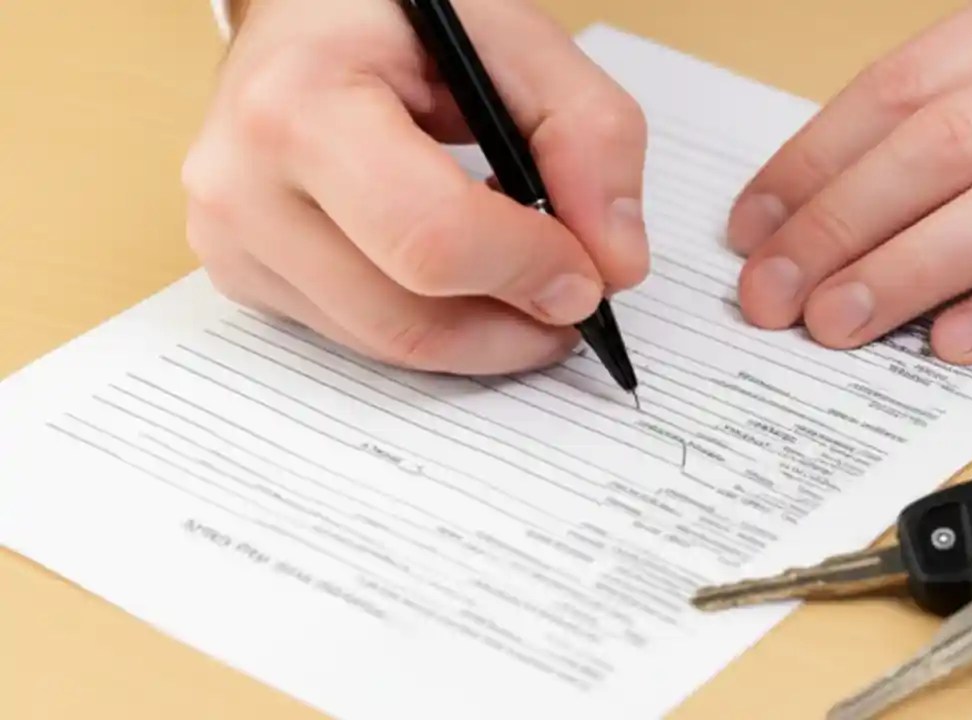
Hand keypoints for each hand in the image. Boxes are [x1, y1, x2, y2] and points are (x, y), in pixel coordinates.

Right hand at [182, 0, 647, 373]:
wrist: (297, 19)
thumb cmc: (396, 19)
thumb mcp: (513, 38)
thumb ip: (590, 135)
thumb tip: (616, 266)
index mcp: (299, 104)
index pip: (431, 238)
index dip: (528, 270)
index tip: (589, 275)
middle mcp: (242, 185)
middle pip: (409, 316)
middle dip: (514, 323)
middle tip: (572, 298)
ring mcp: (230, 242)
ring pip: (389, 345)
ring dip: (481, 334)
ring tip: (524, 280)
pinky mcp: (242, 278)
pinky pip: (362, 340)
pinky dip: (432, 323)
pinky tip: (459, 273)